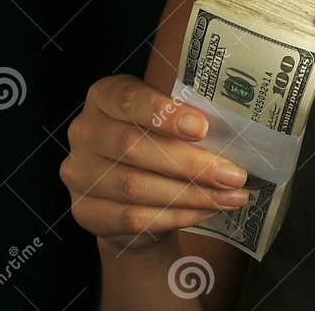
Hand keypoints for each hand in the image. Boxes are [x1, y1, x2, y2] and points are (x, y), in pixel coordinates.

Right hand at [60, 74, 250, 251]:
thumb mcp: (170, 119)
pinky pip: (133, 217)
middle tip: (234, 175)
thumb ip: (190, 119)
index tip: (202, 128)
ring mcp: (79, 173)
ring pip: (136, 186)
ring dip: (191, 194)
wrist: (130, 190)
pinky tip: (207, 210)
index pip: (129, 99)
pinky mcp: (85, 210)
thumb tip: (235, 131)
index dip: (164, 114)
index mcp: (105, 96)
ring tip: (231, 196)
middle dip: (191, 163)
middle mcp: (85, 131)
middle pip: (133, 147)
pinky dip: (177, 215)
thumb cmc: (159, 141)